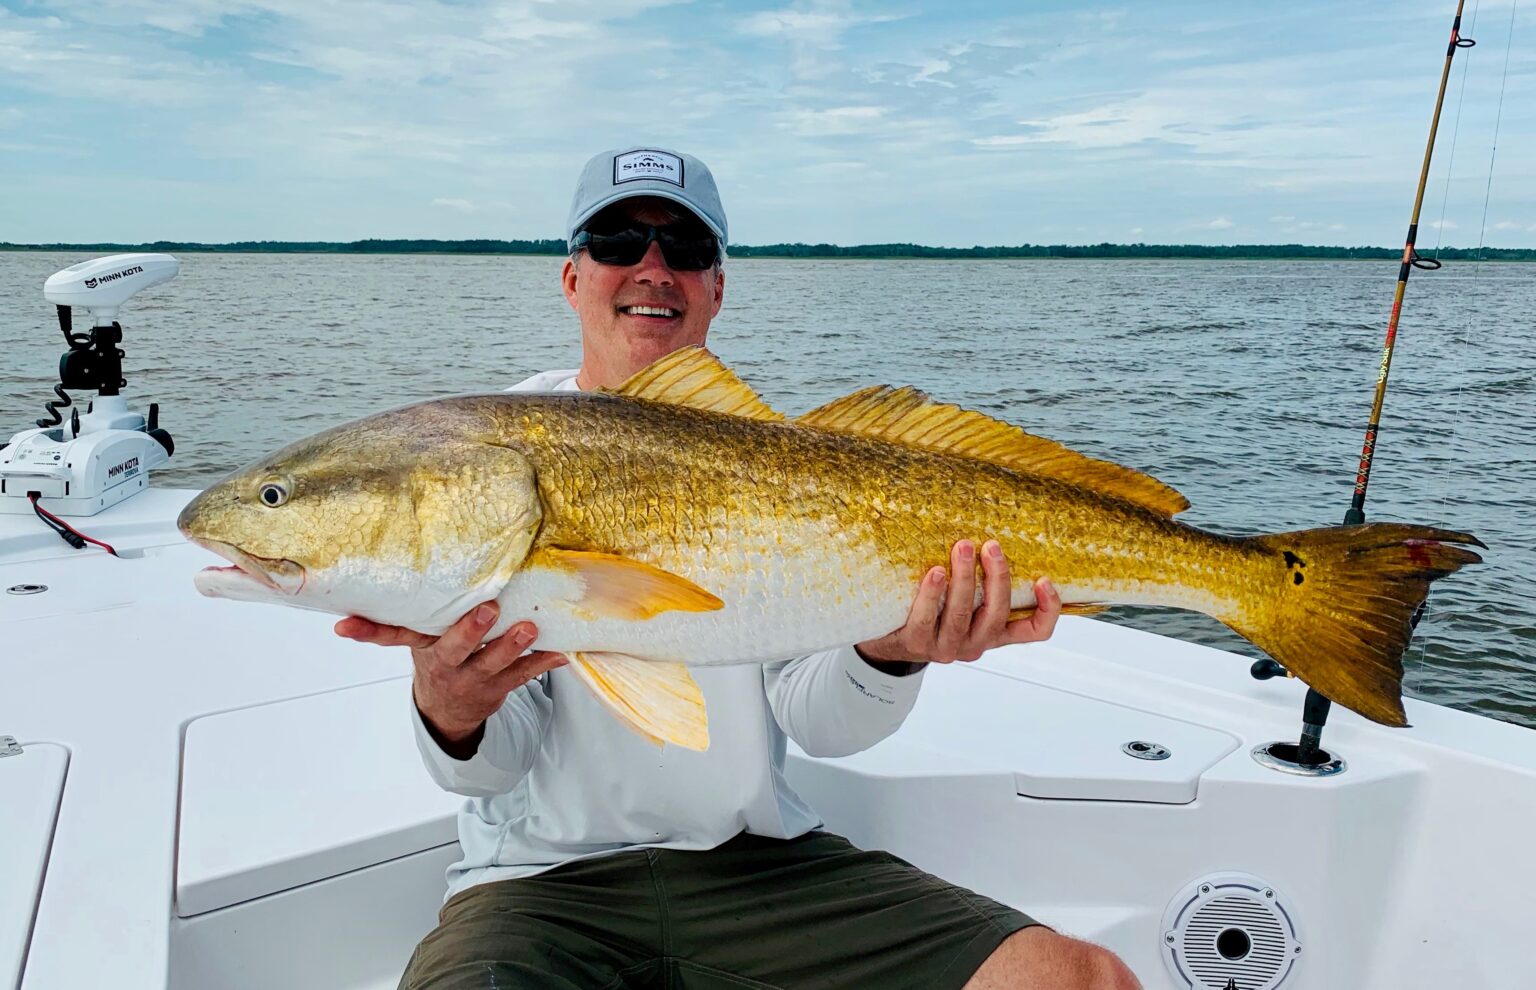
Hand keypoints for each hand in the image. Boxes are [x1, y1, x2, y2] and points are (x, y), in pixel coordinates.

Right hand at [335, 602, 566, 755]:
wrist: (447, 712)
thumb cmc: (439, 657)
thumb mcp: (419, 640)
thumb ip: (408, 618)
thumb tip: (374, 581)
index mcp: (423, 648)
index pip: (392, 636)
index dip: (369, 631)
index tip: (347, 625)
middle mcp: (445, 664)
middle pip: (454, 649)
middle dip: (470, 631)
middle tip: (488, 610)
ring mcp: (473, 680)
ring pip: (493, 664)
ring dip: (512, 646)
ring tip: (530, 628)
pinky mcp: (499, 689)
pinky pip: (523, 675)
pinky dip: (543, 662)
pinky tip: (560, 652)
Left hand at [856, 539, 1060, 664]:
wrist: (886, 639)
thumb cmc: (930, 611)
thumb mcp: (964, 601)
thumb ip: (982, 582)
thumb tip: (993, 528)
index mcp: (993, 633)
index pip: (1034, 631)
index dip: (1048, 610)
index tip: (1044, 580)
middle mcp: (974, 644)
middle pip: (997, 614)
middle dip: (997, 578)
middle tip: (992, 547)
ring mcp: (946, 647)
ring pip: (962, 614)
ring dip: (964, 578)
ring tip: (962, 547)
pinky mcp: (916, 643)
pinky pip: (926, 618)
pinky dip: (933, 593)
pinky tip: (935, 572)